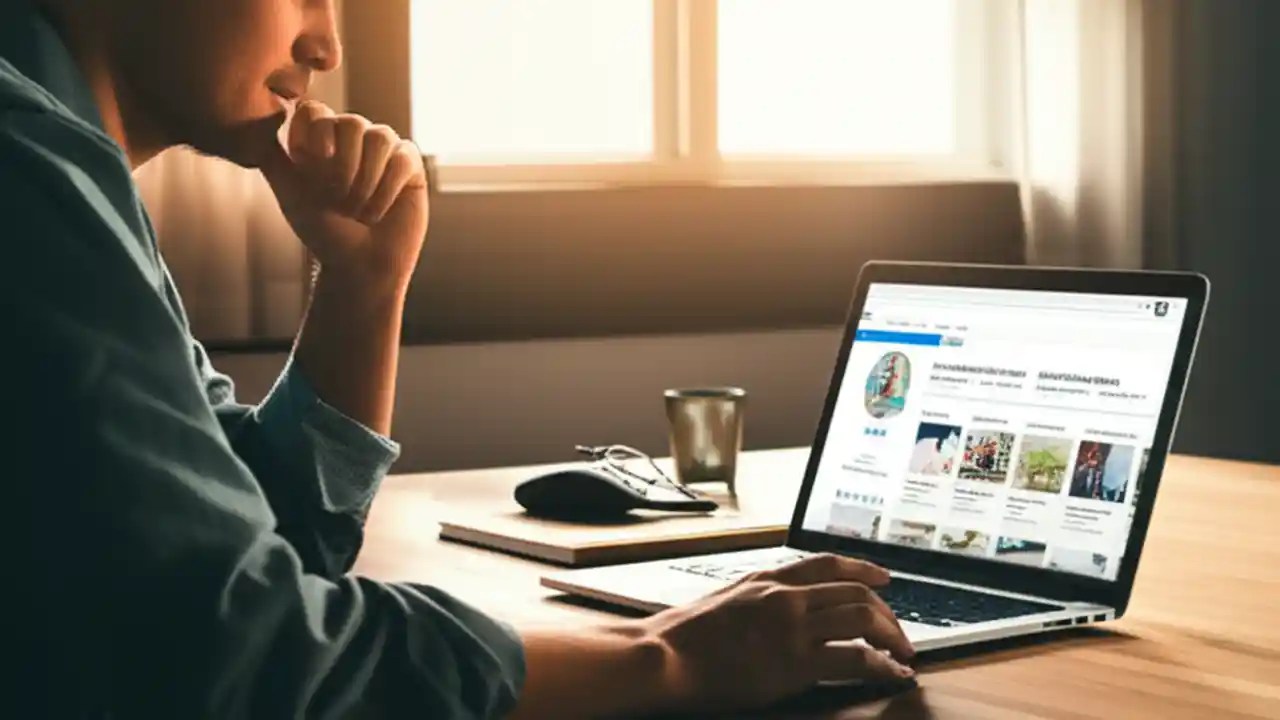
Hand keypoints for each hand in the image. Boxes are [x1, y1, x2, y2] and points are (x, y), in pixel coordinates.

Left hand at [262, 101, 428, 289]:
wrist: (359, 265)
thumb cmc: (323, 231)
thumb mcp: (290, 194)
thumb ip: (272, 158)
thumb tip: (252, 125)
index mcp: (319, 139)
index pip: (315, 110)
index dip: (316, 132)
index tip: (315, 161)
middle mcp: (352, 138)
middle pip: (351, 122)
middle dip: (343, 167)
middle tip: (337, 201)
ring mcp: (384, 150)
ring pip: (380, 137)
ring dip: (365, 181)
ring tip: (358, 211)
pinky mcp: (409, 165)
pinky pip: (402, 159)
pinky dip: (386, 190)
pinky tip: (377, 213)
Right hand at [640, 554, 914, 712]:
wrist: (663, 657)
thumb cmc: (682, 637)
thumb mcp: (724, 600)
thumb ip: (755, 598)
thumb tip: (774, 606)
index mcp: (767, 580)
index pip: (827, 563)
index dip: (863, 566)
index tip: (884, 578)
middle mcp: (785, 597)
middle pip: (855, 590)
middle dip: (887, 612)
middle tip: (899, 633)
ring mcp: (792, 628)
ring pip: (863, 617)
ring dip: (892, 636)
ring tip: (903, 655)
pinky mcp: (795, 662)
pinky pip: (856, 658)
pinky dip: (883, 666)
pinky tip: (892, 675)